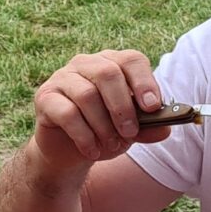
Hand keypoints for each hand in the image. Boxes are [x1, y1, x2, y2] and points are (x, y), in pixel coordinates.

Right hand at [28, 50, 172, 170]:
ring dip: (103, 126)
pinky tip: (91, 150)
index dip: (144, 82)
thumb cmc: (103, 132)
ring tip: (111, 146)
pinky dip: (84, 136)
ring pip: (87, 95)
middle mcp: (85, 64)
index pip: (131, 59)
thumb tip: (166, 128)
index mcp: (111, 63)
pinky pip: (67, 113)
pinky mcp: (44, 97)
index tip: (152, 108)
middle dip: (123, 107)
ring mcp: (62, 78)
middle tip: (130, 133)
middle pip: (107, 73)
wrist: (68, 151)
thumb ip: (148, 127)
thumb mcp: (131, 131)